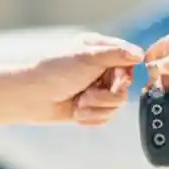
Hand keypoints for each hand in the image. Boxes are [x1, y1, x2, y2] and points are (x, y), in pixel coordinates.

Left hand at [25, 33, 143, 125]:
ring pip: (116, 106)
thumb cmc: (54, 71)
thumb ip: (116, 54)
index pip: (129, 63)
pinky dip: (91, 117)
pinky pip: (104, 117)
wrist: (29, 97)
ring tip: (78, 103)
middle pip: (125, 89)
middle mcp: (100, 69)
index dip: (124, 76)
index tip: (114, 80)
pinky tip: (76, 112)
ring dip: (96, 108)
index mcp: (101, 51)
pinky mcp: (89, 108)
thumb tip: (140, 54)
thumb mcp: (87, 57)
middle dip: (106, 97)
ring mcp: (95, 90)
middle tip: (87, 95)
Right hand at [145, 33, 168, 133]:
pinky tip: (167, 112)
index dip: (158, 52)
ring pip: (164, 90)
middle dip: (158, 76)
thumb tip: (158, 64)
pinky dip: (165, 112)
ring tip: (165, 100)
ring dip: (159, 95)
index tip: (151, 62)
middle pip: (163, 69)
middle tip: (159, 85)